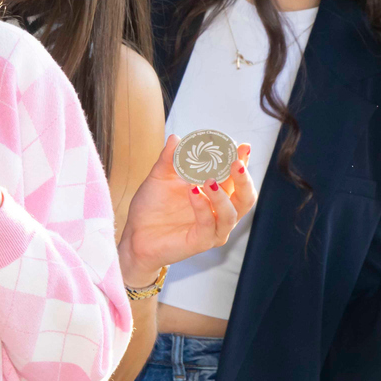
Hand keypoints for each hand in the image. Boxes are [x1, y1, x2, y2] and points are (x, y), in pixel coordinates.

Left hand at [116, 136, 255, 286]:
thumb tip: (176, 138)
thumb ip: (169, 158)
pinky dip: (203, 206)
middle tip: (235, 162)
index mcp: (216, 194)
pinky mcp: (201, 242)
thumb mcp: (160, 177)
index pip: (237, 178)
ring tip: (209, 179)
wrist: (135, 234)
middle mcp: (220, 212)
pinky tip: (193, 191)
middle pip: (245, 197)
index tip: (241, 145)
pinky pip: (208, 224)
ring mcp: (213, 229)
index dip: (242, 161)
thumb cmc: (152, 206)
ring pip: (232, 213)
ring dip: (222, 194)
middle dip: (244, 179)